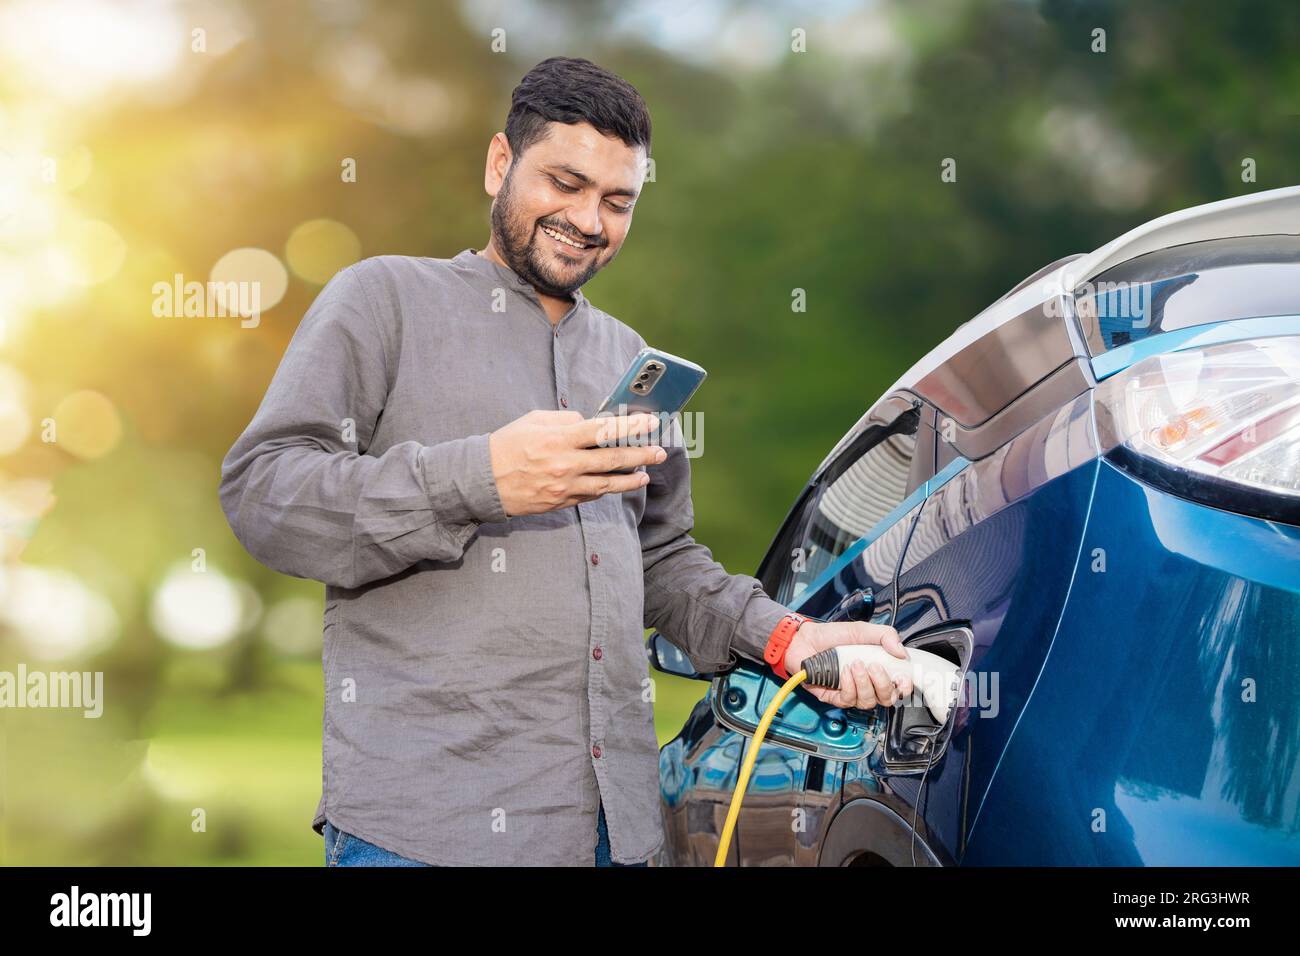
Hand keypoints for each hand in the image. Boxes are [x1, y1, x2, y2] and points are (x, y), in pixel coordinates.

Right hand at [488, 410, 665, 516]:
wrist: (481, 481)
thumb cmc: (506, 445)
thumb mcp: (533, 421)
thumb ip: (565, 420)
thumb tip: (590, 423)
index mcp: (559, 439)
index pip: (603, 430)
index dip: (630, 426)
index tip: (650, 422)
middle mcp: (566, 464)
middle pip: (613, 459)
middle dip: (641, 454)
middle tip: (660, 451)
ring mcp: (564, 487)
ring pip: (607, 484)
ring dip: (630, 479)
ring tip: (646, 474)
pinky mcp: (560, 503)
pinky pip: (590, 496)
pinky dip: (606, 490)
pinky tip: (617, 484)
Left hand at [784, 620, 913, 709]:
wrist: (804, 640)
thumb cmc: (831, 635)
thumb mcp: (861, 629)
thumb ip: (884, 636)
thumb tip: (902, 652)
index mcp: (878, 667)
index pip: (899, 685)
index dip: (905, 686)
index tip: (902, 679)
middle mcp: (868, 682)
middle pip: (887, 698)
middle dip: (884, 684)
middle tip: (874, 666)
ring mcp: (853, 691)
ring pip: (869, 701)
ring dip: (863, 683)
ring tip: (854, 664)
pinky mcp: (837, 697)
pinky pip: (849, 700)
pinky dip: (849, 686)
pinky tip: (843, 673)